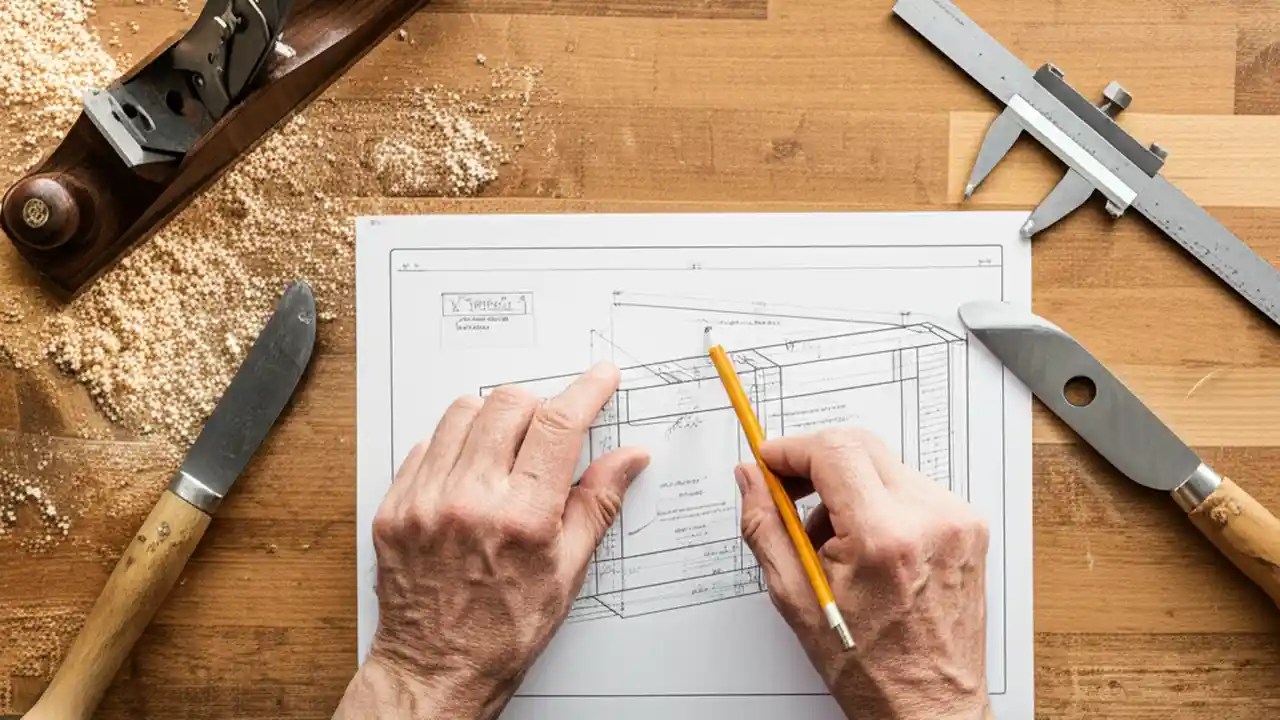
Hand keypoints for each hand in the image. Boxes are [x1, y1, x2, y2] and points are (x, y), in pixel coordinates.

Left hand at [334, 363, 649, 718]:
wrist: (437, 669)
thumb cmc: (505, 631)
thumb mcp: (567, 571)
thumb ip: (599, 503)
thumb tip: (630, 459)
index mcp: (522, 517)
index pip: (560, 425)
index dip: (587, 390)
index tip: (600, 377)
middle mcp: (469, 500)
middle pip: (509, 403)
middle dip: (540, 405)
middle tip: (550, 431)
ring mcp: (425, 500)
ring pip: (462, 412)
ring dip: (493, 419)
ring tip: (506, 453)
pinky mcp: (395, 507)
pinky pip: (425, 445)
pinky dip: (453, 448)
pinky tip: (468, 478)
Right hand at [736, 429, 989, 719]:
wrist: (930, 706)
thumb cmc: (872, 667)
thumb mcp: (797, 599)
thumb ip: (766, 527)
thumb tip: (751, 480)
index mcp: (886, 538)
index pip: (833, 451)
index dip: (791, 449)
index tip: (769, 459)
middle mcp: (931, 519)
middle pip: (861, 446)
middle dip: (815, 460)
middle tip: (788, 490)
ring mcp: (957, 520)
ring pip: (884, 465)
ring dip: (847, 485)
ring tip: (831, 540)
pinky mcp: (969, 526)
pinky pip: (911, 488)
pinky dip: (878, 502)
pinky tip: (866, 545)